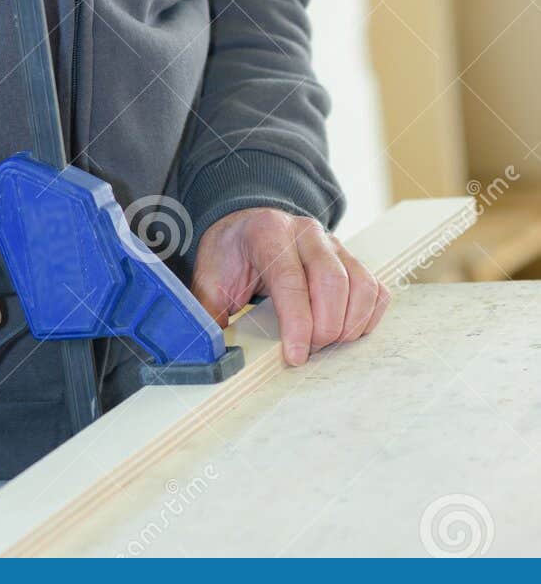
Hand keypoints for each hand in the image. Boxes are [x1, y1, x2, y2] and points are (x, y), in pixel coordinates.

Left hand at [190, 207, 389, 366]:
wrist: (246, 226)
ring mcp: (334, 244)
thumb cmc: (231, 256)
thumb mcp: (209, 279)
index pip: (290, 280)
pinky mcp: (352, 260)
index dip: (297, 324)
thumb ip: (207, 313)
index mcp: (268, 233)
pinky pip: (376, 289)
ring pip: (360, 286)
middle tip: (308, 351)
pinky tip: (345, 332)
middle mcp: (306, 233)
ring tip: (326, 344)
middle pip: (332, 281)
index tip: (296, 357)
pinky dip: (367, 318)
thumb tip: (210, 354)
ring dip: (349, 326)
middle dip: (325, 328)